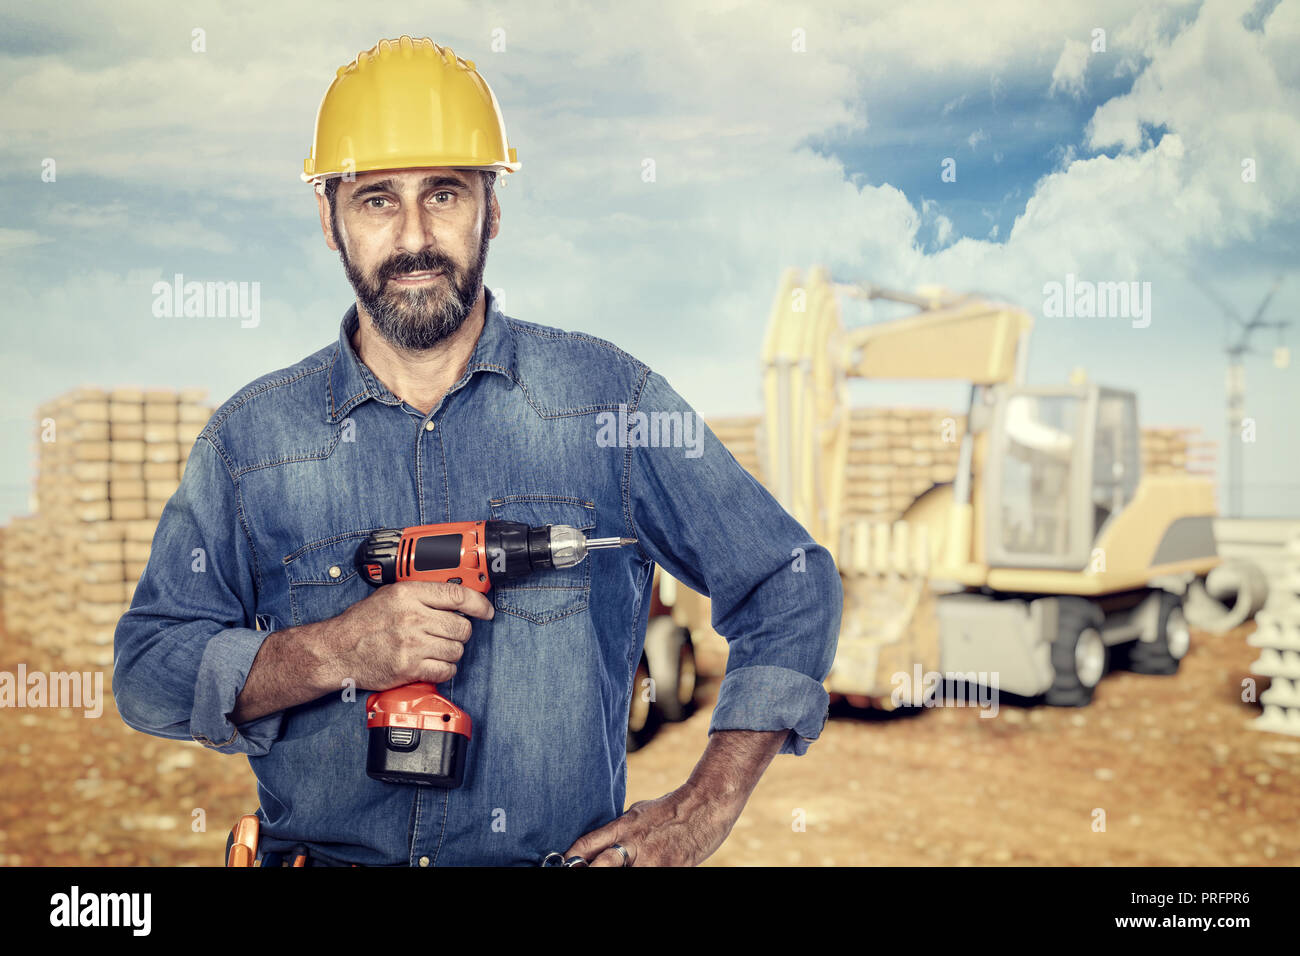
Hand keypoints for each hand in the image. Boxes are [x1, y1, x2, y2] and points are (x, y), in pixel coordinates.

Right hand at [317, 580, 494, 689]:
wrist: (338, 650)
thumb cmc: (363, 623)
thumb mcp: (390, 596)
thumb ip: (422, 595)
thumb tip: (456, 598)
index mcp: (408, 594)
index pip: (457, 595)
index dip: (479, 604)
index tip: (486, 611)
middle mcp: (412, 618)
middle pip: (461, 626)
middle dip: (461, 632)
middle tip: (450, 634)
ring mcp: (412, 644)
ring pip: (456, 650)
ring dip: (452, 652)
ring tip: (437, 649)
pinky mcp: (410, 668)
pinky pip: (445, 671)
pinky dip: (445, 670)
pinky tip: (434, 664)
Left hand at [563, 785, 741, 866]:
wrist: (707, 804)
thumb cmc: (671, 809)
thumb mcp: (639, 812)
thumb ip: (619, 829)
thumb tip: (599, 845)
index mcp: (624, 826)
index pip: (588, 844)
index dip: (572, 857)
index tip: (562, 864)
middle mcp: (634, 844)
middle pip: (600, 866)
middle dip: (589, 872)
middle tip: (578, 874)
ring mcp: (653, 860)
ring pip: (624, 876)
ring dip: (616, 876)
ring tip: (618, 871)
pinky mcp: (671, 869)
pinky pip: (651, 878)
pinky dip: (645, 877)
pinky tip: (644, 870)